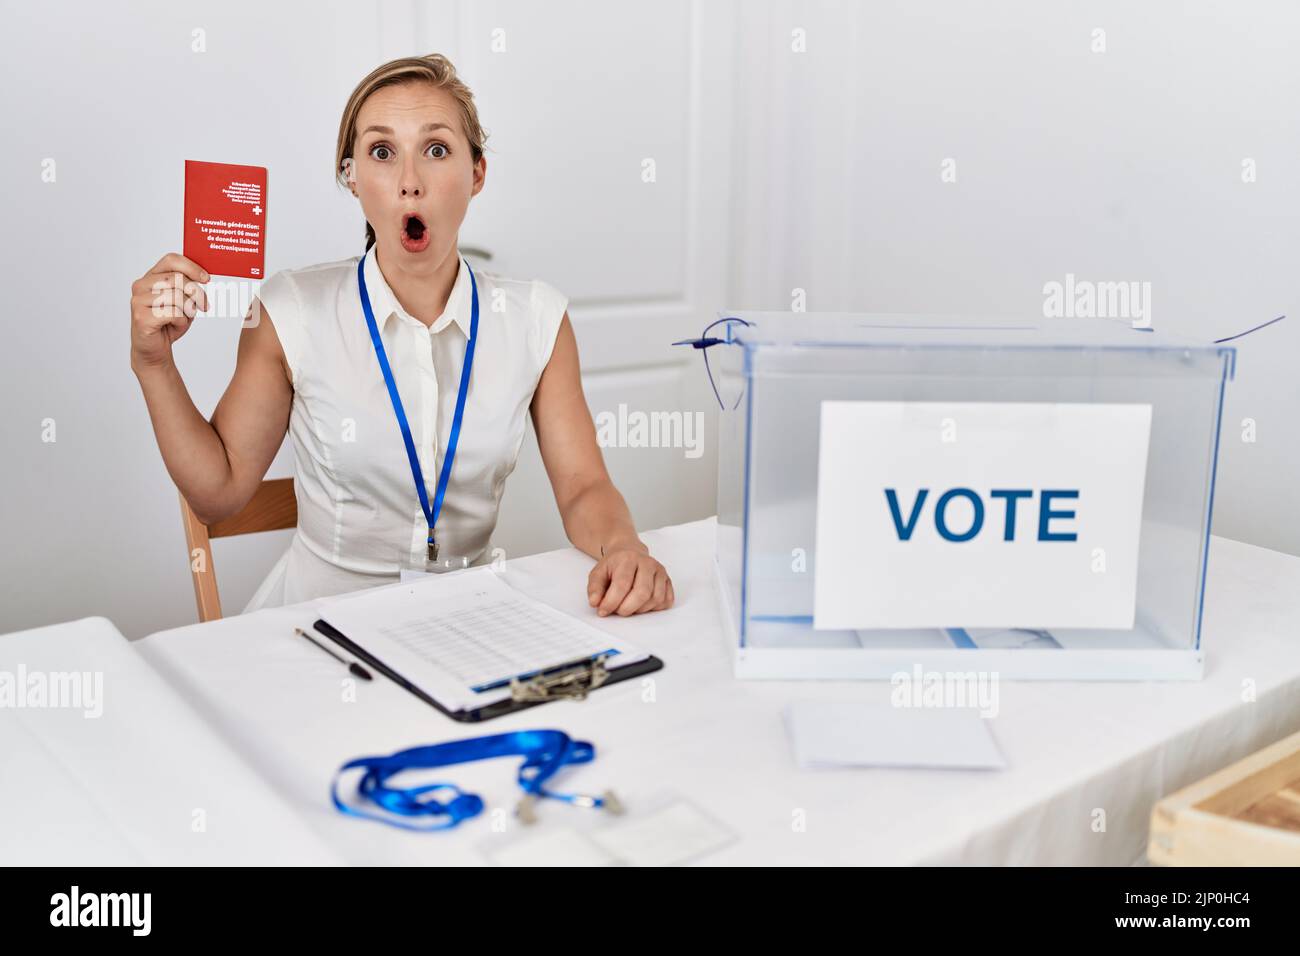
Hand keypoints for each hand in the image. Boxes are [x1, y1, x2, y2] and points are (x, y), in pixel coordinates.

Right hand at [131, 253, 209, 370]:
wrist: (155, 348)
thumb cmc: (169, 323)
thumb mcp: (184, 301)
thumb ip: (189, 287)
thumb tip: (204, 277)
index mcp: (151, 276)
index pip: (171, 260)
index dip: (192, 267)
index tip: (206, 279)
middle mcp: (141, 285)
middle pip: (177, 279)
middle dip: (196, 293)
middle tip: (204, 305)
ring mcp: (138, 301)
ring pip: (176, 296)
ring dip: (188, 309)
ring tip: (185, 317)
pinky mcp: (140, 317)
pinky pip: (172, 313)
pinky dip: (181, 321)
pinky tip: (175, 325)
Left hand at [588, 545, 674, 615]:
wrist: (629, 552)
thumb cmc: (615, 564)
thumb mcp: (598, 572)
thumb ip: (594, 588)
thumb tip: (595, 602)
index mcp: (628, 559)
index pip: (622, 584)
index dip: (611, 602)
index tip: (603, 611)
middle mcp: (647, 563)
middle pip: (642, 593)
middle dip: (627, 609)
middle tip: (617, 610)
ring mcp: (660, 572)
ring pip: (656, 599)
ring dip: (640, 609)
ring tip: (629, 605)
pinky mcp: (668, 580)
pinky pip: (666, 601)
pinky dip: (654, 608)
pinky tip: (642, 604)